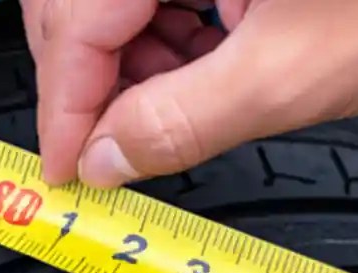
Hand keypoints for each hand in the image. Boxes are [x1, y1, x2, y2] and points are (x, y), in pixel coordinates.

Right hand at [20, 0, 357, 187]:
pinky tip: (202, 70)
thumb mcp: (294, 80)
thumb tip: (109, 157)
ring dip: (131, 62)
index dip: (63, 107)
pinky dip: (171, 33)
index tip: (67, 171)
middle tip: (111, 155)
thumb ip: (180, 123)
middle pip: (79, 1)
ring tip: (169, 117)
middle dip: (90, 83)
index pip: (73, 19)